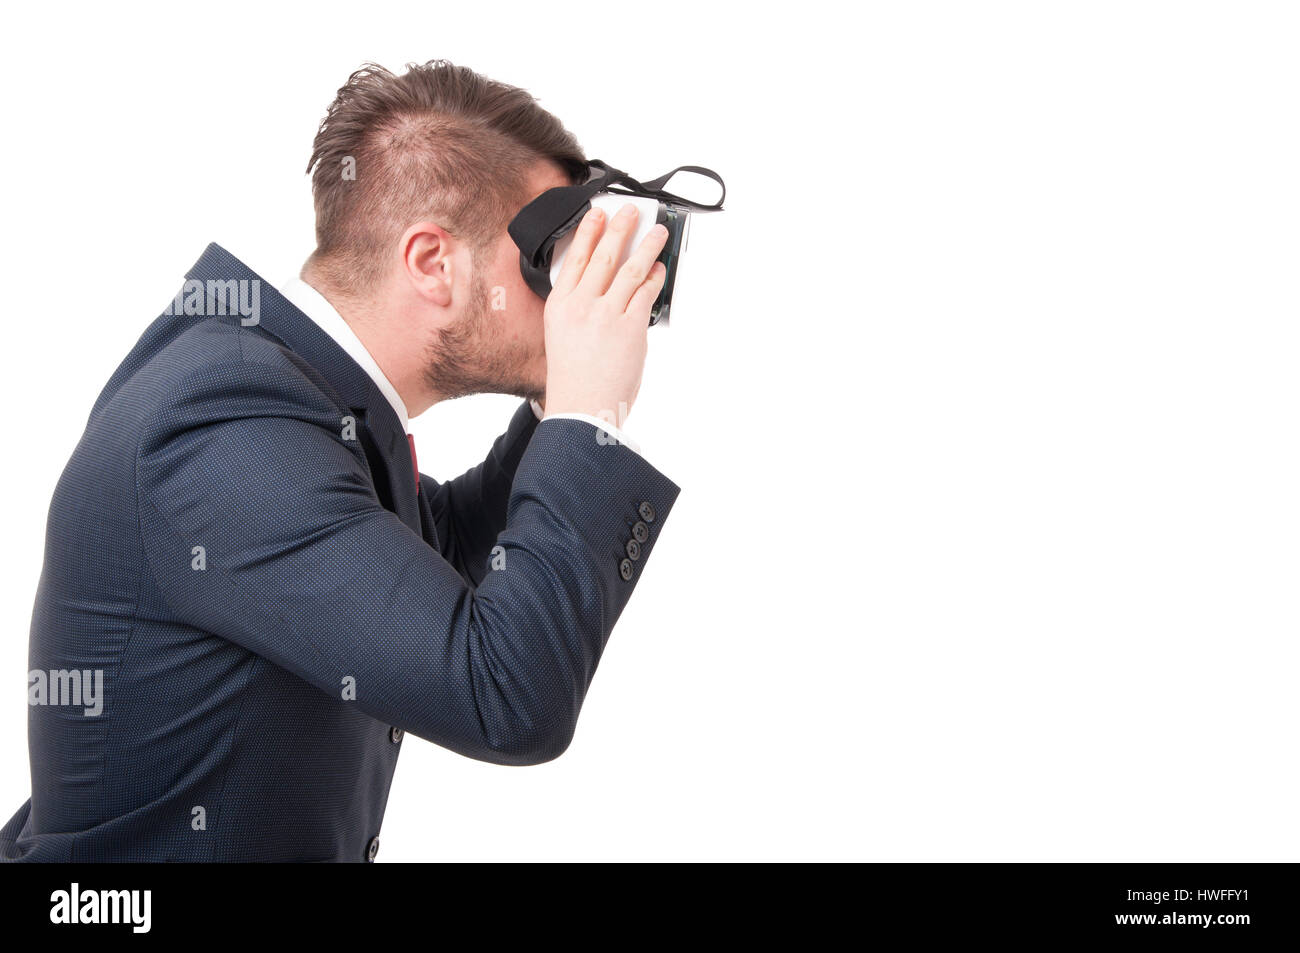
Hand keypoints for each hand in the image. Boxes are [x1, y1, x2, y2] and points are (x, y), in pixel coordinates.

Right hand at [541, 202, 668, 422]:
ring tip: (658, 232)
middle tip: (630, 212)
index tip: (596, 214)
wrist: (582, 408)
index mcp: (560, 306)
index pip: (575, 258)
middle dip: (619, 229)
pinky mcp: (630, 326)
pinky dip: (655, 278)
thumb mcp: (561, 335)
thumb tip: (609, 290)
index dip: (588, 232)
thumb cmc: (574, 380)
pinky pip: (646, 293)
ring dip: (647, 246)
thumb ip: (580, 310)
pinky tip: (660, 269)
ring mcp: (606, 314)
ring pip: (630, 268)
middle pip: (604, 256)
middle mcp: (581, 305)